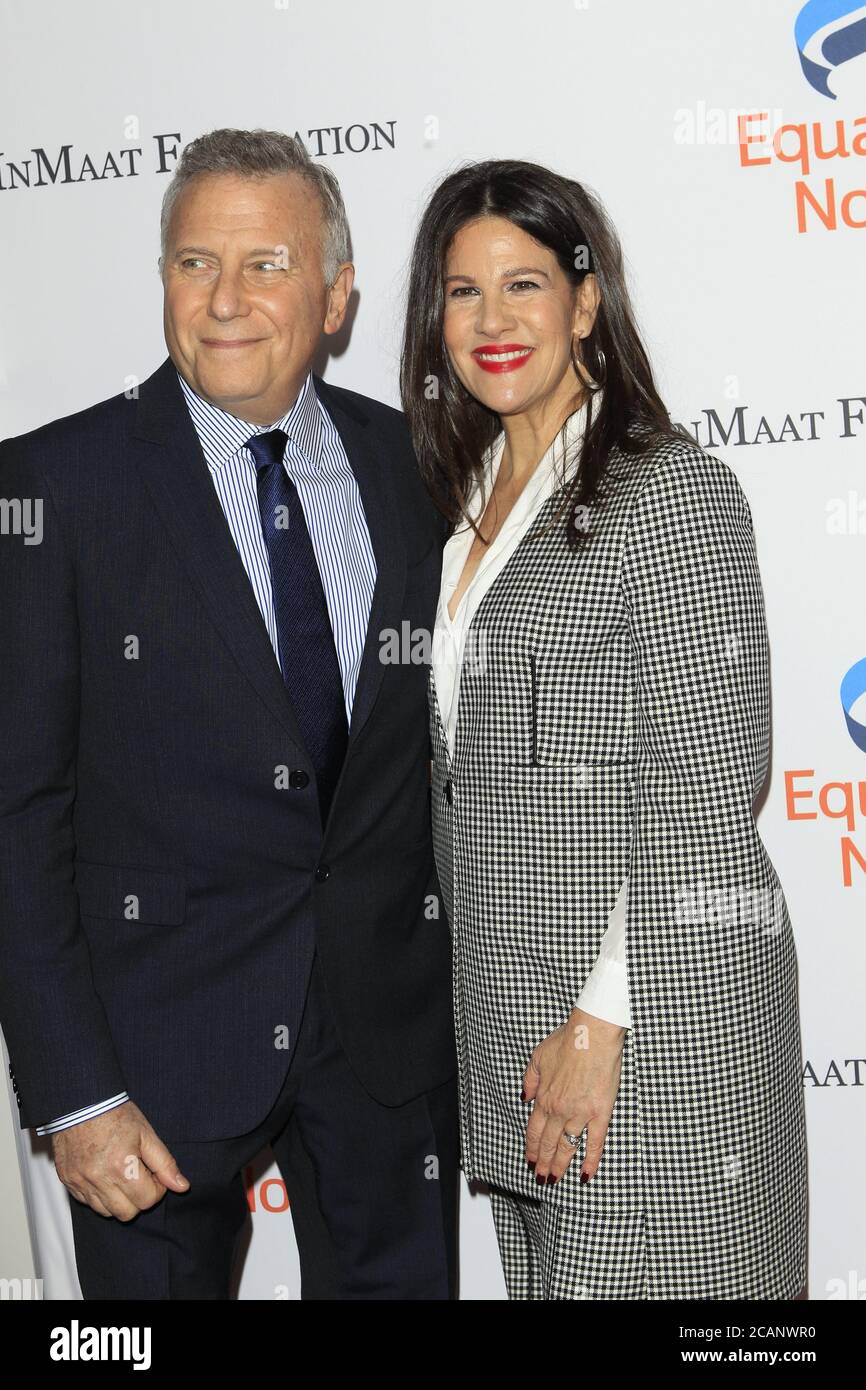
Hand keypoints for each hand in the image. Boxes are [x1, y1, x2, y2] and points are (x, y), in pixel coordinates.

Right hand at [51, 1100, 189, 1220]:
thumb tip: (182, 1187)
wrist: (82, 1102)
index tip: (153, 1172)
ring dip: (117, 1200)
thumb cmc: (115, 1114)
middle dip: (138, 1198)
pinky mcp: (68, 1181)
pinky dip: (98, 1195)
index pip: (147, 1200)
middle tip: (138, 1175)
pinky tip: (103, 1175)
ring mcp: (80, 1183)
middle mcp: (98, 1180)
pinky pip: (87, 1202)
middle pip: (127, 1213)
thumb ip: (165, 1164)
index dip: (156, 1188)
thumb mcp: (146, 1134)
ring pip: (105, 1212)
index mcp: (121, 1168)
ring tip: (120, 1174)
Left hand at [523, 1008, 624, 1184]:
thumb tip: (524, 1097)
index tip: (530, 1160)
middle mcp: (559, 1110)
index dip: (531, 1148)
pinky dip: (590, 1161)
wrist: (591, 1035)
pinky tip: (585, 1174)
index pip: (534, 1131)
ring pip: (567, 1147)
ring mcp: (580, 1114)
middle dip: (543, 1163)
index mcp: (544, 1098)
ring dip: (560, 1165)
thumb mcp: (538, 1057)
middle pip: (548, 1143)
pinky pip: (595, 1143)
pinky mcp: (600, 1114)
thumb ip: (530, 1080)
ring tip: (555, 1179)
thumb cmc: (566, 1041)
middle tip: (541, 1178)